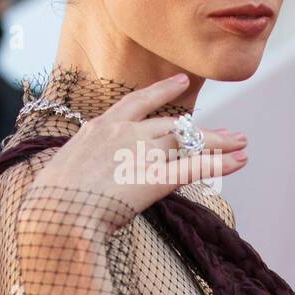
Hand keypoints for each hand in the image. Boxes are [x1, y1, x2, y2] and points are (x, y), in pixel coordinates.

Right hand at [26, 73, 247, 233]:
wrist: (57, 212)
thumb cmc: (52, 200)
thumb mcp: (64, 171)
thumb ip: (84, 165)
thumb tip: (84, 176)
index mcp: (101, 128)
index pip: (138, 102)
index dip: (162, 91)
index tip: (182, 82)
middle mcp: (126, 133)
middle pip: (174, 125)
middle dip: (204, 129)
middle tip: (229, 130)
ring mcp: (143, 153)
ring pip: (190, 142)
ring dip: (219, 143)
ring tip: (242, 144)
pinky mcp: (157, 178)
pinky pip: (196, 167)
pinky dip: (220, 164)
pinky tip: (240, 162)